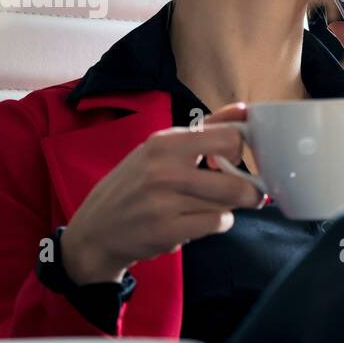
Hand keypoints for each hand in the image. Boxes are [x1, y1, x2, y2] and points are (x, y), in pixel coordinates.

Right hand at [60, 104, 263, 283]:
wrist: (95, 230)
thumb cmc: (135, 185)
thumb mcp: (160, 149)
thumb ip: (206, 129)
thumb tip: (243, 110)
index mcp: (165, 142)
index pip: (230, 138)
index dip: (238, 152)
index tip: (229, 161)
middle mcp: (164, 169)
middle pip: (237, 181)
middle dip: (248, 190)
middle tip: (242, 193)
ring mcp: (164, 202)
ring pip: (229, 205)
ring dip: (228, 207)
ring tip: (211, 206)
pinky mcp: (167, 231)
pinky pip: (216, 224)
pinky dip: (216, 224)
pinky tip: (197, 221)